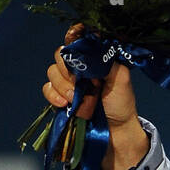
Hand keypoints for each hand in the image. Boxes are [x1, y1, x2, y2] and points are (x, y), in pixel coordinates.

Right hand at [42, 23, 146, 169]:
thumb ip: (107, 60)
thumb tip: (91, 48)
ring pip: (52, 71)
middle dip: (68, 69)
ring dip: (63, 86)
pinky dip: (53, 95)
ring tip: (76, 99)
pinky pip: (47, 88)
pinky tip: (64, 104)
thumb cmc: (121, 103)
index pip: (76, 38)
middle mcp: (78, 66)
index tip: (75, 47)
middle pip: (60, 54)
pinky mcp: (60, 97)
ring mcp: (67, 81)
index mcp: (92, 57)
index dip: (72, 38)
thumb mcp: (121, 78)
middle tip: (81, 83)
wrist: (116, 131)